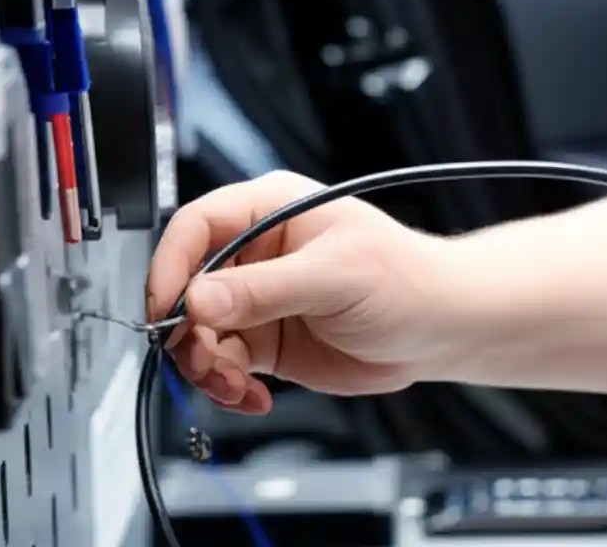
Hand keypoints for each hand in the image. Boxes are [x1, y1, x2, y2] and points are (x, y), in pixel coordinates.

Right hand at [146, 171, 453, 414]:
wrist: (439, 329)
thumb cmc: (405, 280)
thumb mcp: (333, 277)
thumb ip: (263, 290)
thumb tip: (199, 300)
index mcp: (268, 210)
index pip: (195, 227)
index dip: (171, 266)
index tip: (166, 308)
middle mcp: (254, 252)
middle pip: (186, 286)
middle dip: (187, 331)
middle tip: (205, 361)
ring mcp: (256, 299)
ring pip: (198, 333)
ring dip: (206, 367)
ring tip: (235, 386)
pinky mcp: (264, 340)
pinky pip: (222, 365)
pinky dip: (227, 387)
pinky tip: (252, 396)